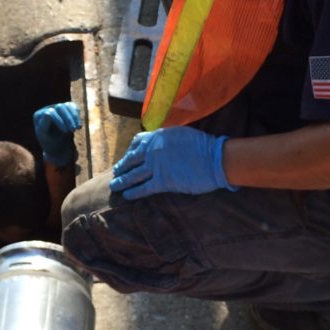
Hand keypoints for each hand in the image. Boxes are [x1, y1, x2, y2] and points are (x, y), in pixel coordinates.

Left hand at [34, 102, 80, 165]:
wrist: (55, 145)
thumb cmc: (49, 143)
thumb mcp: (46, 139)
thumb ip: (46, 129)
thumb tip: (48, 114)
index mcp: (38, 116)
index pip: (50, 113)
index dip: (59, 121)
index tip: (66, 131)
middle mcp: (46, 109)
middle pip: (60, 107)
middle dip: (69, 119)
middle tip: (74, 130)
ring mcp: (56, 108)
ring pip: (67, 106)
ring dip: (74, 117)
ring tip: (78, 128)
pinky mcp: (64, 108)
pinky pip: (72, 106)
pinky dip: (77, 115)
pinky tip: (78, 125)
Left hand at [110, 127, 237, 198]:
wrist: (215, 159)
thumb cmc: (203, 146)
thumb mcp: (181, 134)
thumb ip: (167, 139)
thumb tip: (161, 144)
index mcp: (158, 136)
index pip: (137, 142)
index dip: (130, 151)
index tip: (127, 156)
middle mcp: (153, 150)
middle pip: (131, 160)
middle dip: (122, 167)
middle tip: (116, 172)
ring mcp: (156, 166)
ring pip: (133, 175)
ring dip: (122, 181)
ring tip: (115, 186)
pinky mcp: (162, 182)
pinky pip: (143, 188)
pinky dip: (133, 193)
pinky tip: (127, 196)